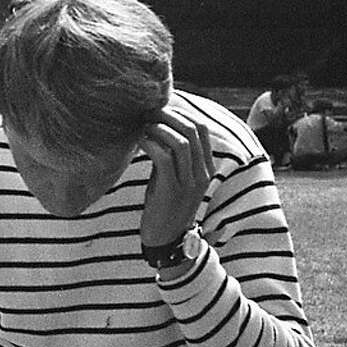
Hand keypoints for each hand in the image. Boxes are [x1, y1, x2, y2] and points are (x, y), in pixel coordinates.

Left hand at [137, 101, 214, 248]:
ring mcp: (189, 183)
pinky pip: (164, 158)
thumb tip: (156, 125)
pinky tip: (139, 141)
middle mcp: (202, 173)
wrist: (166, 240)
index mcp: (206, 168)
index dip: (181, 112)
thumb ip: (171, 154)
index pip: (202, 128)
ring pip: (180, 142)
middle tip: (148, 111)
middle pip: (192, 130)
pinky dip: (151, 144)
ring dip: (159, 128)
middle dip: (169, 115)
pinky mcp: (172, 191)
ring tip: (143, 125)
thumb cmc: (164, 204)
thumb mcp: (173, 176)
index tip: (161, 106)